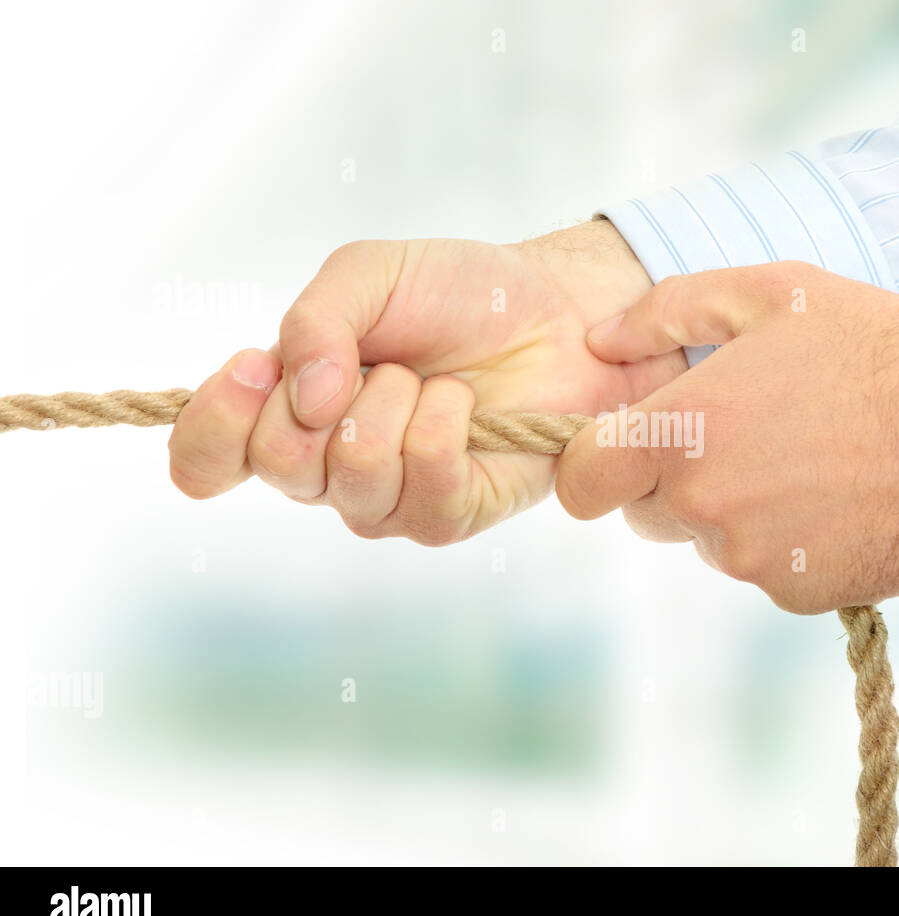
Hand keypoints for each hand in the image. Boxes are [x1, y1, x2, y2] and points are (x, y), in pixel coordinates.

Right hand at [168, 220, 685, 542]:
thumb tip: (300, 394)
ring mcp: (388, 500)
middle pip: (278, 464)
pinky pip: (424, 488)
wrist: (551, 309)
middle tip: (376, 360)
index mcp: (288, 414)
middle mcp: (328, 467)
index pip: (206, 460)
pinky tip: (463, 403)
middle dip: (327, 392)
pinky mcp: (450, 515)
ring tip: (427, 378)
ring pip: (354, 476)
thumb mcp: (366, 277)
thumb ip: (312, 322)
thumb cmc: (455, 295)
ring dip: (393, 403)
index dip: (214, 423)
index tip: (255, 363)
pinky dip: (443, 426)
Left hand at [556, 262, 898, 612]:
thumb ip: (668, 311)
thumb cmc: (879, 349)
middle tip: (749, 435)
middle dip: (678, 479)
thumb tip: (600, 339)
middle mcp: (706, 506)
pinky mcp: (799, 594)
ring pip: (710, 541)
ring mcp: (753, 559)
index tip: (623, 453)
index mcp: (684, 432)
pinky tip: (839, 499)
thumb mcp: (773, 294)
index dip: (595, 467)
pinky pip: (766, 571)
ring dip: (737, 511)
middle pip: (648, 512)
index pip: (583, 481)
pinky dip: (788, 544)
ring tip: (810, 460)